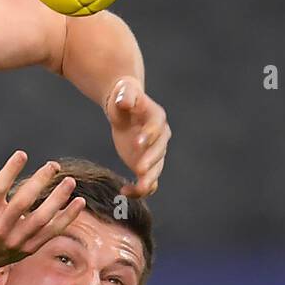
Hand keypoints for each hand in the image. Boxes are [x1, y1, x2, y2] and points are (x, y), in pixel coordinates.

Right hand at [0, 150, 84, 274]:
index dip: (10, 170)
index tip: (22, 155)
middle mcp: (0, 227)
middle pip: (22, 202)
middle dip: (39, 182)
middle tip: (53, 166)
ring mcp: (16, 240)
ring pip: (41, 219)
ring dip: (57, 200)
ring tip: (69, 182)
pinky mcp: (29, 247)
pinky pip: (52, 232)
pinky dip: (67, 218)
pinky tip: (78, 202)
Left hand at [104, 76, 170, 197]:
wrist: (125, 111)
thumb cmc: (124, 97)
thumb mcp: (124, 92)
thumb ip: (125, 95)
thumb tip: (124, 101)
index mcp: (157, 117)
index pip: (156, 128)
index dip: (148, 136)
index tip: (137, 144)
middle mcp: (160, 137)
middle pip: (159, 151)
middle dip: (150, 161)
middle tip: (139, 170)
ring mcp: (154, 153)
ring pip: (156, 169)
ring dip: (148, 180)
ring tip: (139, 188)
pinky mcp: (146, 165)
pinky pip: (147, 180)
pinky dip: (139, 189)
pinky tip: (124, 192)